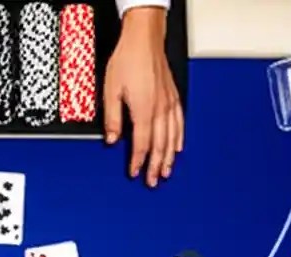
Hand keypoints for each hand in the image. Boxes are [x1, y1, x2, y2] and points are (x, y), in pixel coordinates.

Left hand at [102, 8, 183, 187]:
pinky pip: (179, 122)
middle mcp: (159, 109)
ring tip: (166, 171)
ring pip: (172, 137)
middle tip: (153, 181)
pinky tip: (178, 147)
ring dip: (169, 157)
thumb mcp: (110, 91)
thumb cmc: (127, 61)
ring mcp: (169, 103)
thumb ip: (112, 118)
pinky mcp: (173, 97)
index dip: (138, 162)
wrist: (144, 41)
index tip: (134, 174)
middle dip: (156, 166)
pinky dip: (179, 137)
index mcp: (144, 111)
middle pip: (159, 145)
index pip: (141, 144)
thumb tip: (112, 139)